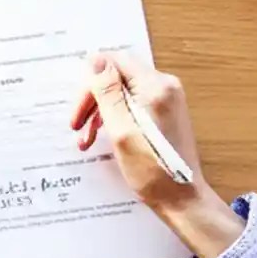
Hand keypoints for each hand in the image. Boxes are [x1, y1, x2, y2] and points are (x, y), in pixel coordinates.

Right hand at [70, 52, 203, 209]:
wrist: (180, 197)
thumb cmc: (154, 171)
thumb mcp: (122, 130)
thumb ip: (108, 93)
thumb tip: (95, 60)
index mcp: (155, 87)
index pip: (114, 61)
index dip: (90, 82)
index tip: (79, 109)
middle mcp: (164, 87)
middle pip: (116, 76)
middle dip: (92, 99)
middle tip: (77, 126)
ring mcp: (165, 99)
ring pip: (120, 91)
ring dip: (99, 112)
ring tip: (86, 138)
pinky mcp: (162, 111)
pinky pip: (130, 104)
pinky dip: (112, 118)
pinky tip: (102, 137)